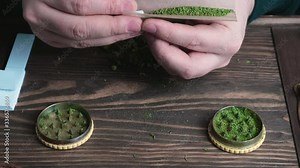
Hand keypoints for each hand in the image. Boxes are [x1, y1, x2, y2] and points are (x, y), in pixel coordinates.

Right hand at [22, 0, 141, 47]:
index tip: (130, 6)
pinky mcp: (52, 40)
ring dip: (110, 37)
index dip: (109, 7)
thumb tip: (126, 3)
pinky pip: (80, 45)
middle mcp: (38, 15)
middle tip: (135, 24)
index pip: (81, 4)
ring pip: (81, 40)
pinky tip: (117, 34)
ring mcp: (44, 31)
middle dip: (113, 27)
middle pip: (81, 28)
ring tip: (131, 30)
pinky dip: (101, 40)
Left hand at [142, 1, 254, 78]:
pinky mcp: (200, 63)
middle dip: (162, 52)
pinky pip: (177, 65)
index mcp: (228, 39)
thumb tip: (152, 9)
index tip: (148, 24)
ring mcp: (210, 63)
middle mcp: (220, 57)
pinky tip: (157, 38)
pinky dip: (163, 53)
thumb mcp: (206, 0)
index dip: (167, 33)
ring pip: (178, 69)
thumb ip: (182, 7)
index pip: (193, 40)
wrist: (234, 6)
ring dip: (159, 52)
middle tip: (147, 32)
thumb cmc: (222, 0)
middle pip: (187, 68)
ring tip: (150, 32)